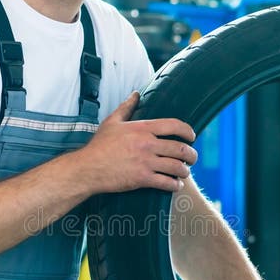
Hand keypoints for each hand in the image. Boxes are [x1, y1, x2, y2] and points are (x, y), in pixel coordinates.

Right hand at [81, 91, 197, 193]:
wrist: (87, 168)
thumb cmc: (99, 145)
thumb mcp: (112, 122)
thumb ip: (127, 107)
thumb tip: (136, 94)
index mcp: (142, 128)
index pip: (174, 125)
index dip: (188, 131)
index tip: (192, 136)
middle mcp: (147, 144)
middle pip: (181, 149)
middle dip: (191, 155)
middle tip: (192, 158)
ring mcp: (146, 162)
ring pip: (177, 167)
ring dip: (185, 171)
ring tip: (184, 173)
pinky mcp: (142, 179)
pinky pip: (167, 183)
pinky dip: (175, 185)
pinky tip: (175, 185)